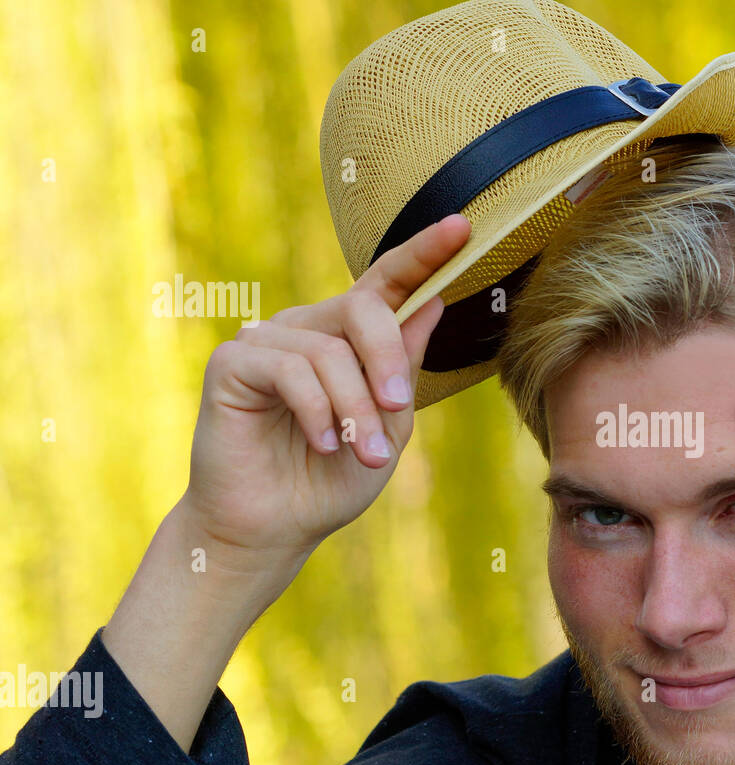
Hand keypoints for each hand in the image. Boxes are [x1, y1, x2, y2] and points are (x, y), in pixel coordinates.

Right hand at [181, 214, 471, 561]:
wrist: (276, 528)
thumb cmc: (331, 480)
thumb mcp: (388, 426)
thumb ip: (404, 368)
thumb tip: (433, 303)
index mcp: (349, 340)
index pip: (386, 284)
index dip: (422, 253)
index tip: (463, 227)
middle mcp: (307, 329)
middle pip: (363, 309)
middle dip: (389, 359)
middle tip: (394, 407)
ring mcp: (267, 341)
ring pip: (330, 350)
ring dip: (354, 407)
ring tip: (360, 454)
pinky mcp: (232, 364)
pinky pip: (290, 368)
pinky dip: (316, 410)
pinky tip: (321, 444)